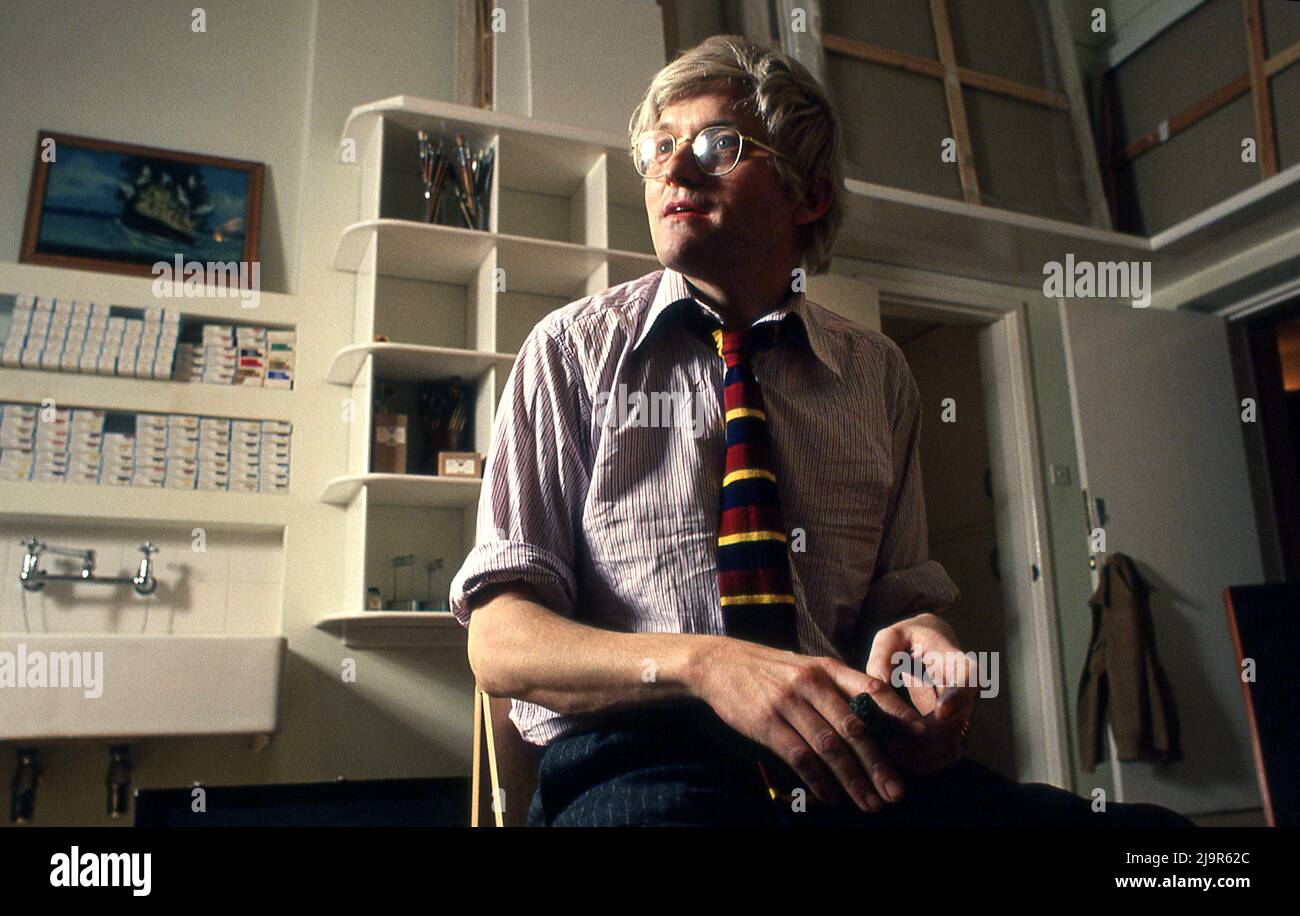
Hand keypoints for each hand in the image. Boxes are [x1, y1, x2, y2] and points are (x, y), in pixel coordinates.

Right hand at [692, 636, 925, 812]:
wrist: (719, 664)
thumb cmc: (769, 670)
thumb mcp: (805, 668)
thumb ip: (836, 689)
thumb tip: (872, 722)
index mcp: (827, 668)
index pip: (871, 689)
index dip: (897, 714)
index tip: (920, 738)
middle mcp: (812, 684)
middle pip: (854, 728)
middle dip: (879, 763)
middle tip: (896, 791)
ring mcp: (789, 703)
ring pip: (830, 747)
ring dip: (853, 779)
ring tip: (870, 803)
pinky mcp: (767, 723)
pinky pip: (800, 756)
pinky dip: (819, 780)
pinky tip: (832, 796)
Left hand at [865, 613, 976, 774]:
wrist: (925, 646)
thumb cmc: (906, 638)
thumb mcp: (890, 637)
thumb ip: (882, 655)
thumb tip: (878, 686)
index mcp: (954, 661)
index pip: (969, 678)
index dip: (959, 697)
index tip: (941, 711)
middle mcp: (964, 691)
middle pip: (958, 722)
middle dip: (926, 738)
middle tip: (893, 744)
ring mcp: (959, 714)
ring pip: (953, 745)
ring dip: (923, 755)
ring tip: (891, 753)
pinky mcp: (950, 730)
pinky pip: (945, 755)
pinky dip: (925, 762)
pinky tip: (900, 759)